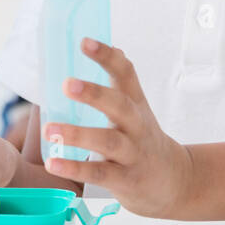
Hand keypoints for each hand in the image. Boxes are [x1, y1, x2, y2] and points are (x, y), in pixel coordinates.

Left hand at [42, 38, 195, 218]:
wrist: (174, 182)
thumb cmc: (143, 140)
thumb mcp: (137, 109)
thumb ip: (123, 83)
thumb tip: (114, 48)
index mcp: (136, 104)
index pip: (126, 74)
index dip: (107, 57)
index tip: (85, 42)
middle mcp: (136, 126)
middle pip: (119, 106)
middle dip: (95, 94)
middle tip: (67, 83)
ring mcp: (132, 154)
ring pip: (108, 142)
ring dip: (78, 135)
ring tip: (50, 130)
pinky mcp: (125, 180)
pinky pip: (99, 173)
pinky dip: (75, 168)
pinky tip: (54, 162)